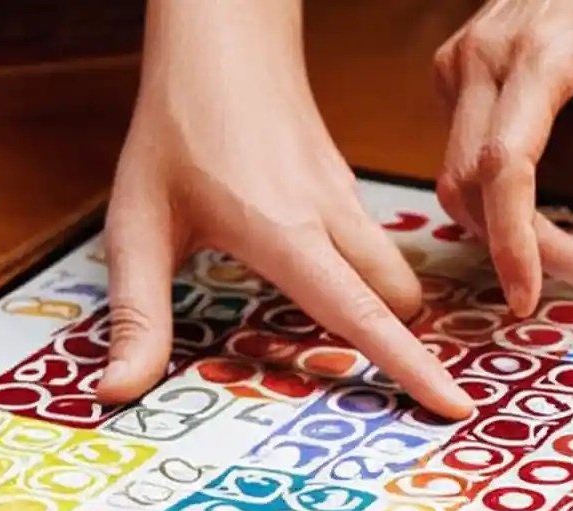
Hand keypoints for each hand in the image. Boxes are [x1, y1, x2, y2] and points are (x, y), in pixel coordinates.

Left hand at [97, 0, 472, 419]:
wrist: (223, 38)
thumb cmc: (176, 124)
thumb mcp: (137, 224)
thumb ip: (138, 314)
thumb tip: (118, 392)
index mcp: (286, 236)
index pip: (363, 317)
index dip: (411, 369)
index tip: (454, 409)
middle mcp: (331, 221)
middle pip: (398, 304)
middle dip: (395, 346)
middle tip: (359, 381)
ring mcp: (345, 200)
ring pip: (394, 274)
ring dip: (380, 310)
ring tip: (331, 331)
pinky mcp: (343, 187)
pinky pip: (374, 247)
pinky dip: (364, 277)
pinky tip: (313, 276)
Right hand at [434, 0, 572, 314]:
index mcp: (539, 55)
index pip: (504, 166)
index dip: (512, 240)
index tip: (529, 291)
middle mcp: (483, 56)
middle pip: (472, 181)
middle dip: (516, 244)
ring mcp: (459, 60)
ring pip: (453, 173)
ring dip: (497, 225)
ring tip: (558, 246)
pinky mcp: (452, 68)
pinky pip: (454, 148)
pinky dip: (487, 191)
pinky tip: (529, 201)